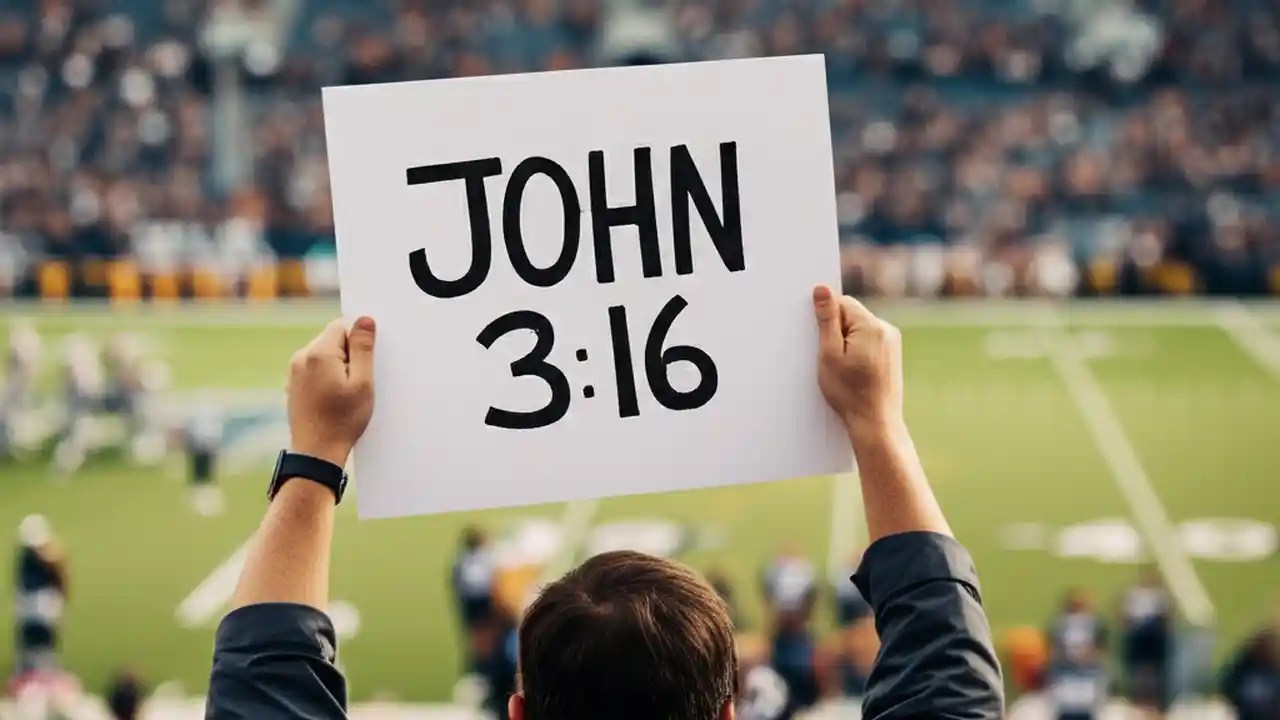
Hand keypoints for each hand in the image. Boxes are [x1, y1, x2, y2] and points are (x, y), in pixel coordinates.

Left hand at [286, 317, 375, 466]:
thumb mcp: (362, 382)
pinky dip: (327, 378)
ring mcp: (294, 372)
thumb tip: (365, 319)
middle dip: (348, 354)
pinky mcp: (293, 385)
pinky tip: (334, 399)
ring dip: (338, 367)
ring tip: (346, 393)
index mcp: (319, 353)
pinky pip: (314, 370)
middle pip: (331, 340)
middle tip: (359, 380)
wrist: (316, 452)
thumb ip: (363, 348)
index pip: (342, 326)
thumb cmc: (343, 420)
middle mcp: (301, 357)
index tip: (367, 362)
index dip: (358, 341)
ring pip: (323, 355)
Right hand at [811, 285, 902, 440]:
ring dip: (847, 343)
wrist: (876, 423)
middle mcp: (887, 329)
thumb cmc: (849, 393)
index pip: (843, 303)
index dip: (827, 320)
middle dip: (837, 332)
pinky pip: (869, 341)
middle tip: (831, 359)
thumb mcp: (829, 354)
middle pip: (852, 316)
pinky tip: (854, 373)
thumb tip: (822, 289)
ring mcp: (892, 342)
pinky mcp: (892, 354)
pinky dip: (858, 352)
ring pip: (860, 329)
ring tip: (844, 370)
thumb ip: (827, 319)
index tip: (822, 342)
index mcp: (872, 326)